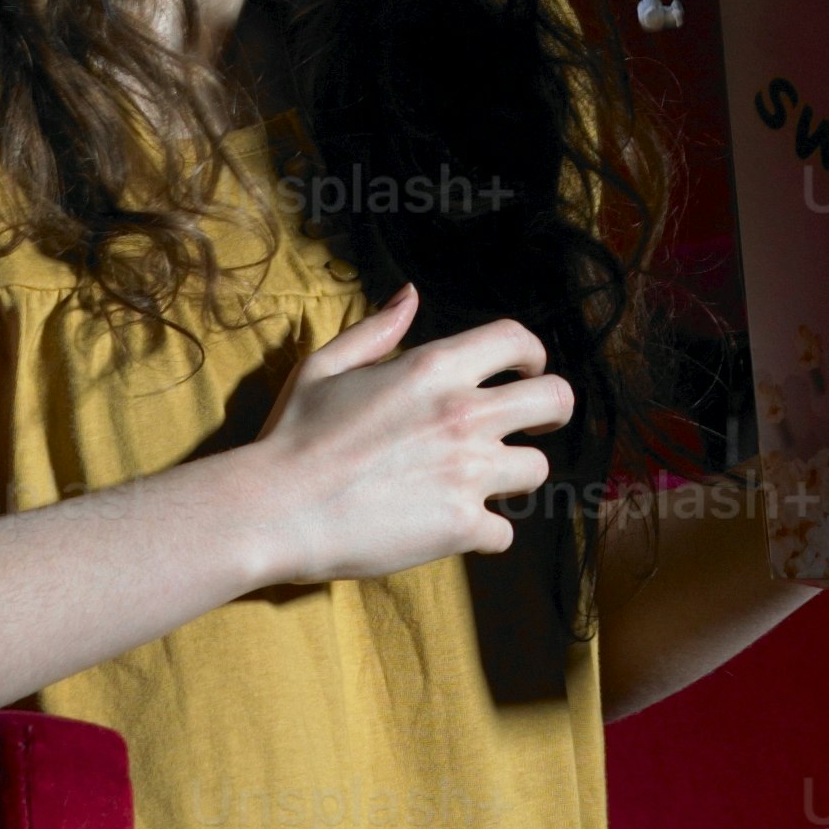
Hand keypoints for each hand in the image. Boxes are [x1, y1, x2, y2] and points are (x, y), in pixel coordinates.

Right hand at [244, 280, 568, 584]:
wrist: (274, 509)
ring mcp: (468, 473)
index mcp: (434, 368)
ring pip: (536, 469)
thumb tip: (411, 295)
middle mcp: (463, 415)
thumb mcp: (326, 366)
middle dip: (552, 410)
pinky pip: (504, 531)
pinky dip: (483, 533)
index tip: (524, 371)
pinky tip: (454, 528)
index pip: (518, 340)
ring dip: (513, 475)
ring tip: (480, 481)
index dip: (531, 354)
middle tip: (534, 425)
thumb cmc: (292, 436)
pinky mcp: (461, 527)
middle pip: (555, 400)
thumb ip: (377, 329)